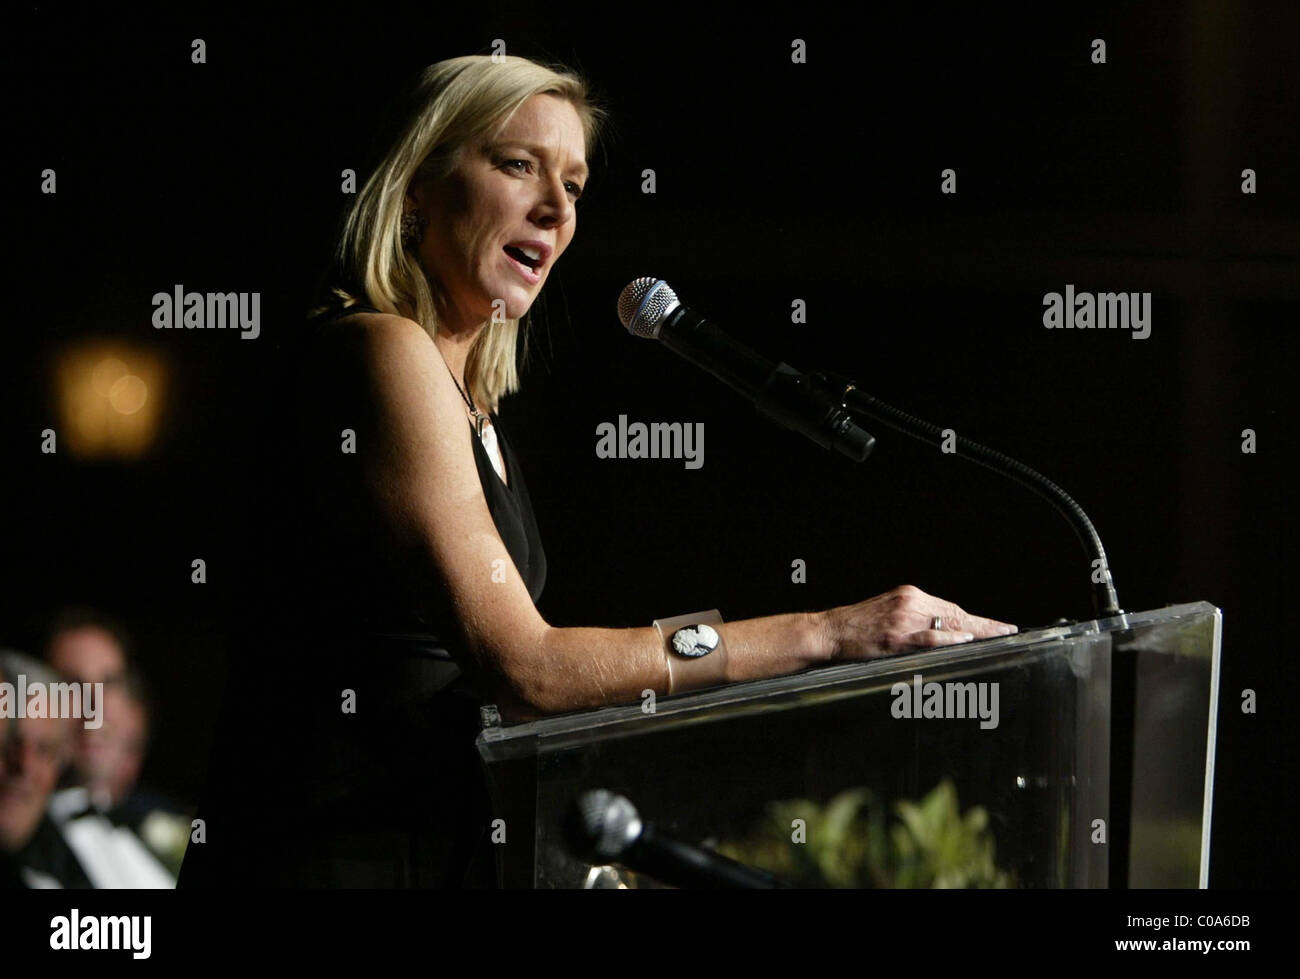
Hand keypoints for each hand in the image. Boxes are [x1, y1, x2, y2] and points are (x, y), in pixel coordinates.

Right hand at [818, 584, 1016, 660]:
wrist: (829, 631)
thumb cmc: (857, 626)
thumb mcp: (889, 613)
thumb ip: (916, 619)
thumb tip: (946, 632)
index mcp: (909, 595)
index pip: (952, 609)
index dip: (979, 620)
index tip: (1001, 626)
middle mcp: (910, 602)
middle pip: (956, 615)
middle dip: (985, 626)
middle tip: (1009, 631)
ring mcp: (903, 619)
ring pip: (948, 625)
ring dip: (976, 633)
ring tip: (998, 637)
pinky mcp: (896, 636)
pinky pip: (929, 637)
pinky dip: (949, 639)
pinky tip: (966, 640)